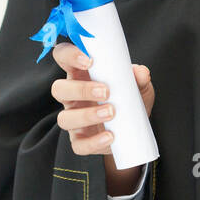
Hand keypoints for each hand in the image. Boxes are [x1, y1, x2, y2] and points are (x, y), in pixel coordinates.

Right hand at [50, 43, 154, 196]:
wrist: (134, 131)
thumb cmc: (129, 100)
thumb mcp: (139, 86)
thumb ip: (140, 77)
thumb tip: (140, 72)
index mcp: (80, 74)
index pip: (62, 56)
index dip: (69, 55)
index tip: (89, 60)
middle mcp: (72, 96)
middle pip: (58, 89)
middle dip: (80, 89)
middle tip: (106, 91)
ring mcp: (74, 119)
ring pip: (64, 118)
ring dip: (87, 115)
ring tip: (111, 113)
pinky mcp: (80, 141)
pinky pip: (79, 145)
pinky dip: (94, 142)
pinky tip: (110, 136)